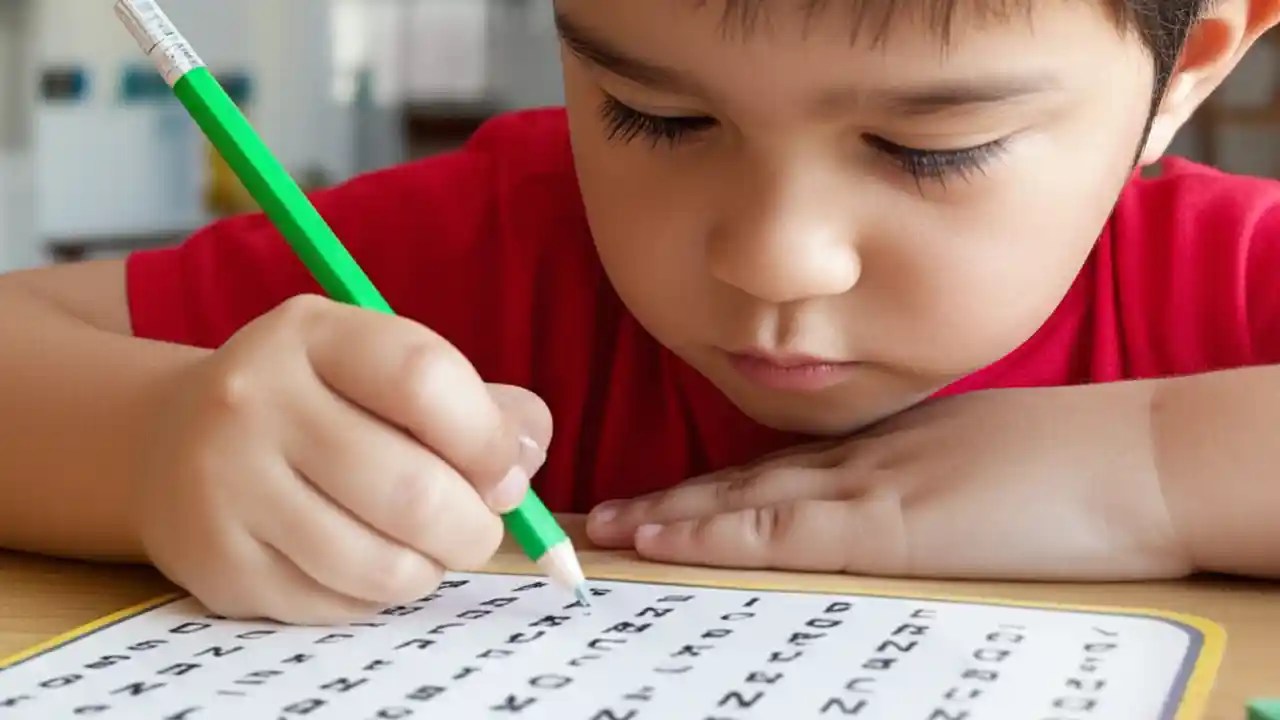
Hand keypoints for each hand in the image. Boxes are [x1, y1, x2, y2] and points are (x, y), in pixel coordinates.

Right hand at [130, 294, 551, 623]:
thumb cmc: (315, 405)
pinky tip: (367, 563)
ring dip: (430, 569)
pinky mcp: (218, 563)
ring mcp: (227, 484)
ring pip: (378, 564)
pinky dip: (377, 596)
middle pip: (409, 488)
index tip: (504, 469)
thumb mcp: (382, 371)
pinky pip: (338, 604)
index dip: (487, 437)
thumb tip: (527, 454)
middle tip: (479, 528)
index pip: (423, 379)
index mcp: (313, 334)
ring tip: (428, 548)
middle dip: (474, 526)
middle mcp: (255, 399)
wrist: (169, 442)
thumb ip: (476, 403)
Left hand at [586, 383, 1192, 580]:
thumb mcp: (976, 463)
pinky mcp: (886, 525)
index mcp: (880, 450)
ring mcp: (867, 489)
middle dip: (667, 500)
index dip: (707, 489)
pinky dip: (715, 534)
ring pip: (742, 501)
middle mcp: (857, 462)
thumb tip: (889, 502)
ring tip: (605, 527)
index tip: (653, 500)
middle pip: (740, 482)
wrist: (1138, 461)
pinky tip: (666, 540)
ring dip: (669, 516)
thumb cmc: (1075, 468)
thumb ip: (920, 478)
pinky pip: (779, 531)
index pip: (773, 471)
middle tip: (598, 509)